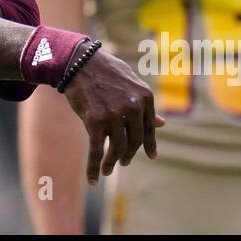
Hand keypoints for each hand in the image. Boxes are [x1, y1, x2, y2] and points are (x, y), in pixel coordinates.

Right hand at [60, 49, 164, 182]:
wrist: (78, 61)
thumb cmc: (105, 70)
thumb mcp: (130, 82)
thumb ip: (144, 103)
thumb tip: (162, 124)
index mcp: (145, 97)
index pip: (148, 128)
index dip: (149, 144)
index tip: (150, 155)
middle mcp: (133, 107)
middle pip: (133, 141)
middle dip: (128, 154)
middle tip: (123, 162)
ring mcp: (114, 116)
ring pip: (116, 149)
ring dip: (112, 163)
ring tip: (108, 170)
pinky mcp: (95, 122)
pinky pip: (96, 151)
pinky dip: (94, 167)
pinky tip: (93, 179)